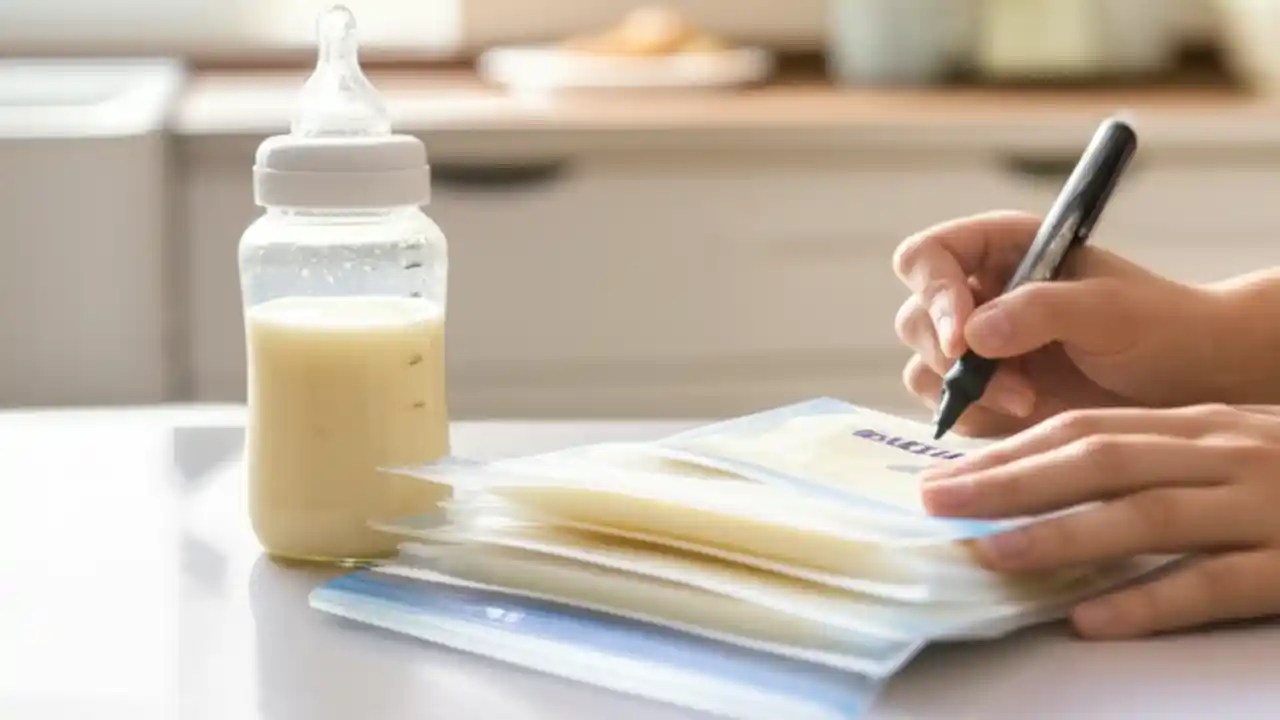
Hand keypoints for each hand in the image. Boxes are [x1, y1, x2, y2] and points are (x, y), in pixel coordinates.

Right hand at [891, 211, 1226, 436]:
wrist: (1193, 383)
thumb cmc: (1162, 327)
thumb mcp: (1109, 308)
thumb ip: (1040, 310)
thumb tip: (972, 333)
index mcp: (1002, 250)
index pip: (927, 257)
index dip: (933, 293)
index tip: (962, 336)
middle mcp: (979, 295)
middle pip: (914, 319)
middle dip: (950, 356)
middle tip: (1006, 382)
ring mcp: (979, 349)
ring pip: (923, 369)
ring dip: (965, 391)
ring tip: (1027, 401)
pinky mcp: (986, 396)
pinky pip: (950, 410)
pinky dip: (977, 418)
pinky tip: (1027, 415)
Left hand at [921, 404, 1279, 638]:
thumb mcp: (1230, 447)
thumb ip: (1156, 458)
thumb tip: (1053, 482)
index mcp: (1200, 428)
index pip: (1088, 430)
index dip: (1013, 451)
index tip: (946, 471)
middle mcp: (1223, 457)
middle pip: (1099, 462)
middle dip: (1010, 482)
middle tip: (938, 503)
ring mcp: (1262, 509)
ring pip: (1146, 517)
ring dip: (1062, 536)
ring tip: (992, 554)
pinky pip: (1214, 585)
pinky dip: (1150, 602)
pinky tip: (1092, 620)